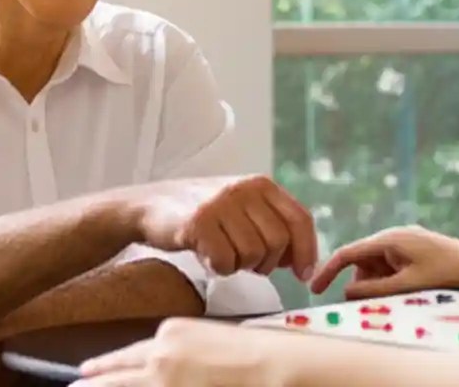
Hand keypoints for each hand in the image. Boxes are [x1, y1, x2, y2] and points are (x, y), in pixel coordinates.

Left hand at [79, 318, 288, 386]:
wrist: (279, 367)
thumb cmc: (265, 351)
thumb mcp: (220, 342)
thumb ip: (191, 355)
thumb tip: (185, 370)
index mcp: (173, 333)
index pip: (131, 354)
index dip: (107, 365)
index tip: (90, 371)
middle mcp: (160, 356)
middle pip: (116, 375)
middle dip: (94, 383)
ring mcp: (161, 381)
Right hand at [134, 175, 317, 279]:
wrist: (151, 204)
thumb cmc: (204, 212)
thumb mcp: (243, 207)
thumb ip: (272, 226)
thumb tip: (301, 261)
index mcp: (261, 184)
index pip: (300, 219)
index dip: (307, 250)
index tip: (303, 274)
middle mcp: (244, 189)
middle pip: (279, 242)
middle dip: (267, 263)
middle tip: (248, 263)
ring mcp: (221, 204)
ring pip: (253, 254)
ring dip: (240, 266)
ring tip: (224, 254)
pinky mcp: (198, 223)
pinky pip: (225, 262)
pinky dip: (220, 269)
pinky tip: (208, 257)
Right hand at [309, 225, 458, 298]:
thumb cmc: (449, 274)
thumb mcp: (407, 286)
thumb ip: (374, 290)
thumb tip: (345, 293)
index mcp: (389, 239)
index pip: (348, 253)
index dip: (328, 271)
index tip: (314, 290)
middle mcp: (394, 237)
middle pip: (362, 261)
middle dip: (362, 284)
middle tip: (375, 302)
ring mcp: (405, 243)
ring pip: (376, 267)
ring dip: (378, 285)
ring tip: (398, 297)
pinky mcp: (415, 252)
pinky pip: (391, 267)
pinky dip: (390, 282)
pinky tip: (405, 293)